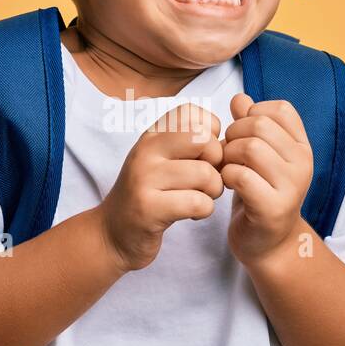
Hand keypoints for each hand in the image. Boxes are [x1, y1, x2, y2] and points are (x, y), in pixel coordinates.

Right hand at [97, 101, 224, 272]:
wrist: (113, 233)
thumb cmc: (150, 194)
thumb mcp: (164, 160)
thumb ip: (191, 143)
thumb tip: (231, 140)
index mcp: (152, 135)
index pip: (193, 112)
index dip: (210, 133)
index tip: (202, 155)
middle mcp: (145, 151)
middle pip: (203, 139)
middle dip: (217, 162)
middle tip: (208, 179)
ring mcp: (143, 178)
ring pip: (205, 174)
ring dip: (213, 192)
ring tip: (200, 198)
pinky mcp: (147, 208)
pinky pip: (197, 202)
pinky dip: (204, 211)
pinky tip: (192, 214)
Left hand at [219, 94, 312, 266]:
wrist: (267, 244)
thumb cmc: (259, 193)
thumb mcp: (258, 156)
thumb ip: (249, 125)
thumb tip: (239, 98)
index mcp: (302, 146)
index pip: (279, 109)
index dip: (251, 114)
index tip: (242, 135)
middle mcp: (304, 163)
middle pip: (259, 125)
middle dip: (232, 135)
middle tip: (227, 154)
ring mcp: (292, 186)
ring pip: (249, 147)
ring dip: (227, 156)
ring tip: (226, 168)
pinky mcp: (273, 208)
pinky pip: (241, 176)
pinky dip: (225, 176)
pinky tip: (227, 185)